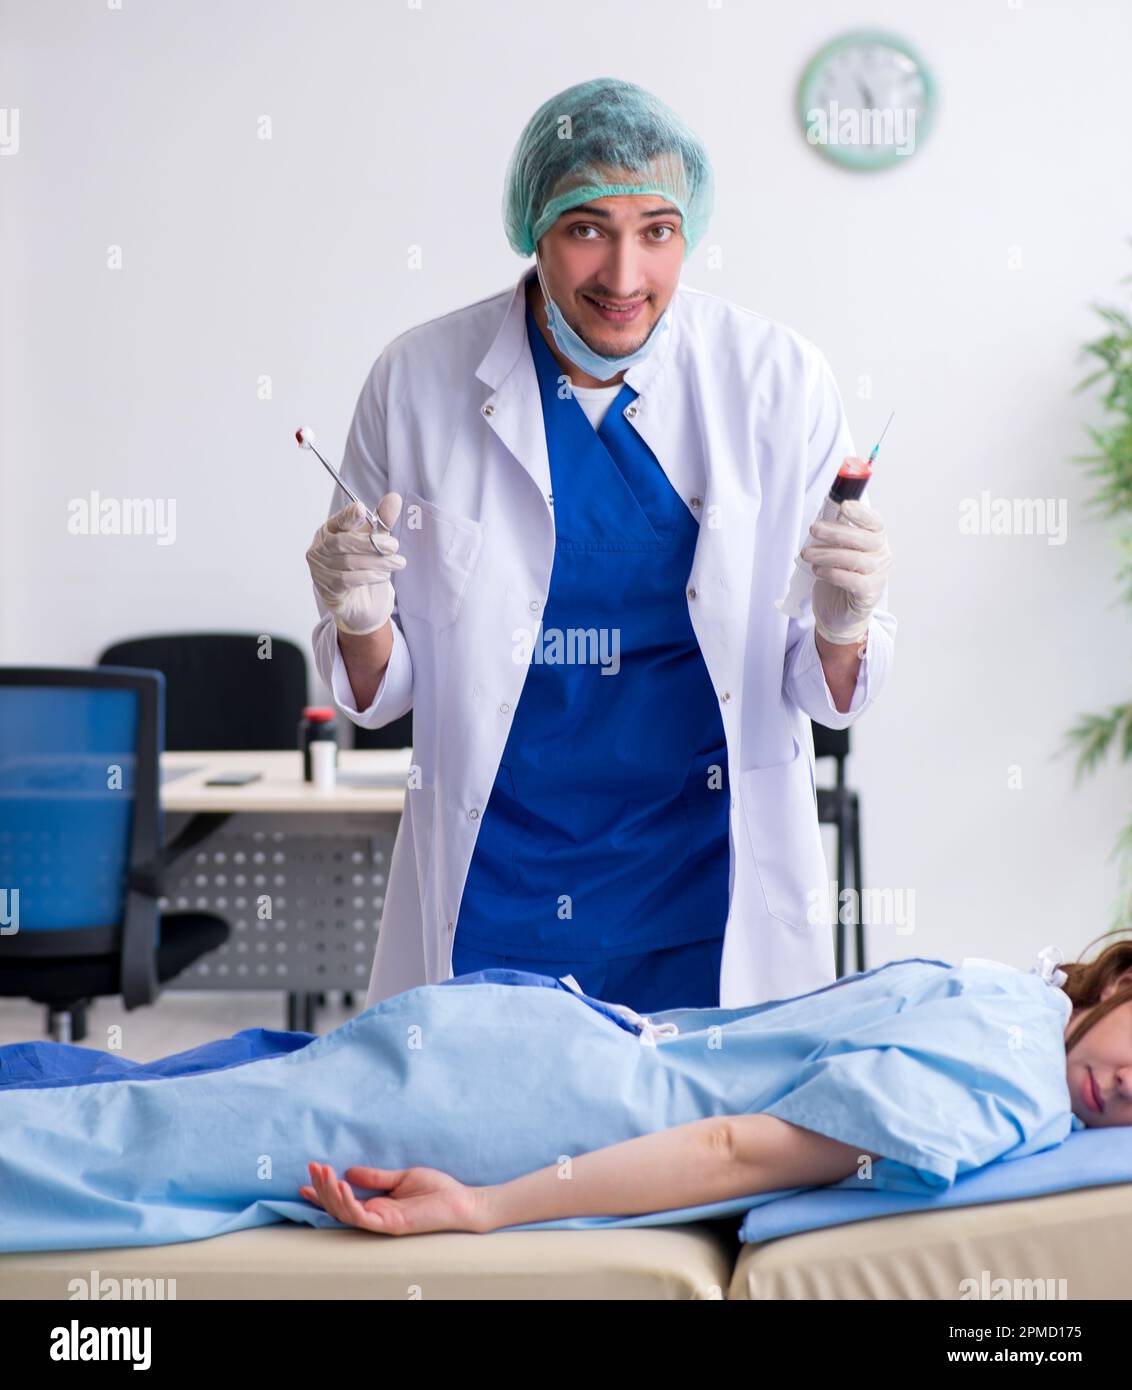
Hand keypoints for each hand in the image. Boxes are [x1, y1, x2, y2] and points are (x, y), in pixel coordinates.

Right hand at [300, 1161, 486, 1235]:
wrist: (460, 1201)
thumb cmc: (436, 1190)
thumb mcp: (401, 1177)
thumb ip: (376, 1177)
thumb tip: (349, 1171)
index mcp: (377, 1205)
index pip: (343, 1199)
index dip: (322, 1191)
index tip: (306, 1176)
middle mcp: (375, 1216)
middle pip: (338, 1206)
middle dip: (322, 1188)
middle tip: (312, 1168)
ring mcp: (381, 1222)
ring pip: (345, 1212)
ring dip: (330, 1193)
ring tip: (323, 1172)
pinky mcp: (390, 1224)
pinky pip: (363, 1216)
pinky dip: (349, 1202)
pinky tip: (342, 1184)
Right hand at [305, 494, 404, 635]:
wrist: (363, 602)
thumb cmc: (365, 566)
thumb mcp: (376, 541)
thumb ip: (382, 521)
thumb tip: (394, 498)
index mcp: (330, 531)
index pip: (338, 521)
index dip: (348, 515)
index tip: (361, 509)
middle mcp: (320, 548)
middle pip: (342, 542)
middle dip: (371, 543)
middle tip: (394, 546)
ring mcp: (320, 570)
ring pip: (348, 562)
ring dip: (377, 562)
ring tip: (398, 563)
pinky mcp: (327, 589)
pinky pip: (347, 580)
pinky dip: (368, 576)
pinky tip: (383, 576)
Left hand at [803, 493, 890, 644]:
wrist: (838, 613)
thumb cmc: (838, 577)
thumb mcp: (836, 551)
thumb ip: (834, 535)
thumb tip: (821, 516)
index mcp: (876, 540)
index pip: (874, 522)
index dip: (861, 513)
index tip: (843, 505)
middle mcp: (881, 556)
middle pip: (863, 539)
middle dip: (835, 532)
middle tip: (813, 529)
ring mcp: (878, 576)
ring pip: (854, 560)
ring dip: (827, 554)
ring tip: (807, 554)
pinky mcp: (868, 594)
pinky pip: (853, 581)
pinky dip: (833, 573)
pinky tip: (819, 570)